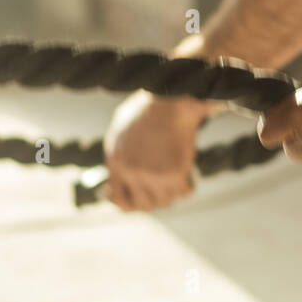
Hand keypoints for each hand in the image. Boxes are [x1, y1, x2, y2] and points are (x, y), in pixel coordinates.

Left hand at [102, 91, 207, 210]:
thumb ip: (120, 154)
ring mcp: (151, 173)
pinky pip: (184, 192)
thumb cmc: (150, 107)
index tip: (141, 197)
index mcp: (116, 160)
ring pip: (166, 202)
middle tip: (165, 187)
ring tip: (177, 177)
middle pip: (144, 205)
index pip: (118, 199)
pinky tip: (189, 176)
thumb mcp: (122, 128)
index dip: (131, 203)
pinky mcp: (174, 172)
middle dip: (156, 199)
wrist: (171, 95)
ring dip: (173, 192)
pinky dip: (188, 186)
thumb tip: (113, 184)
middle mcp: (130, 171)